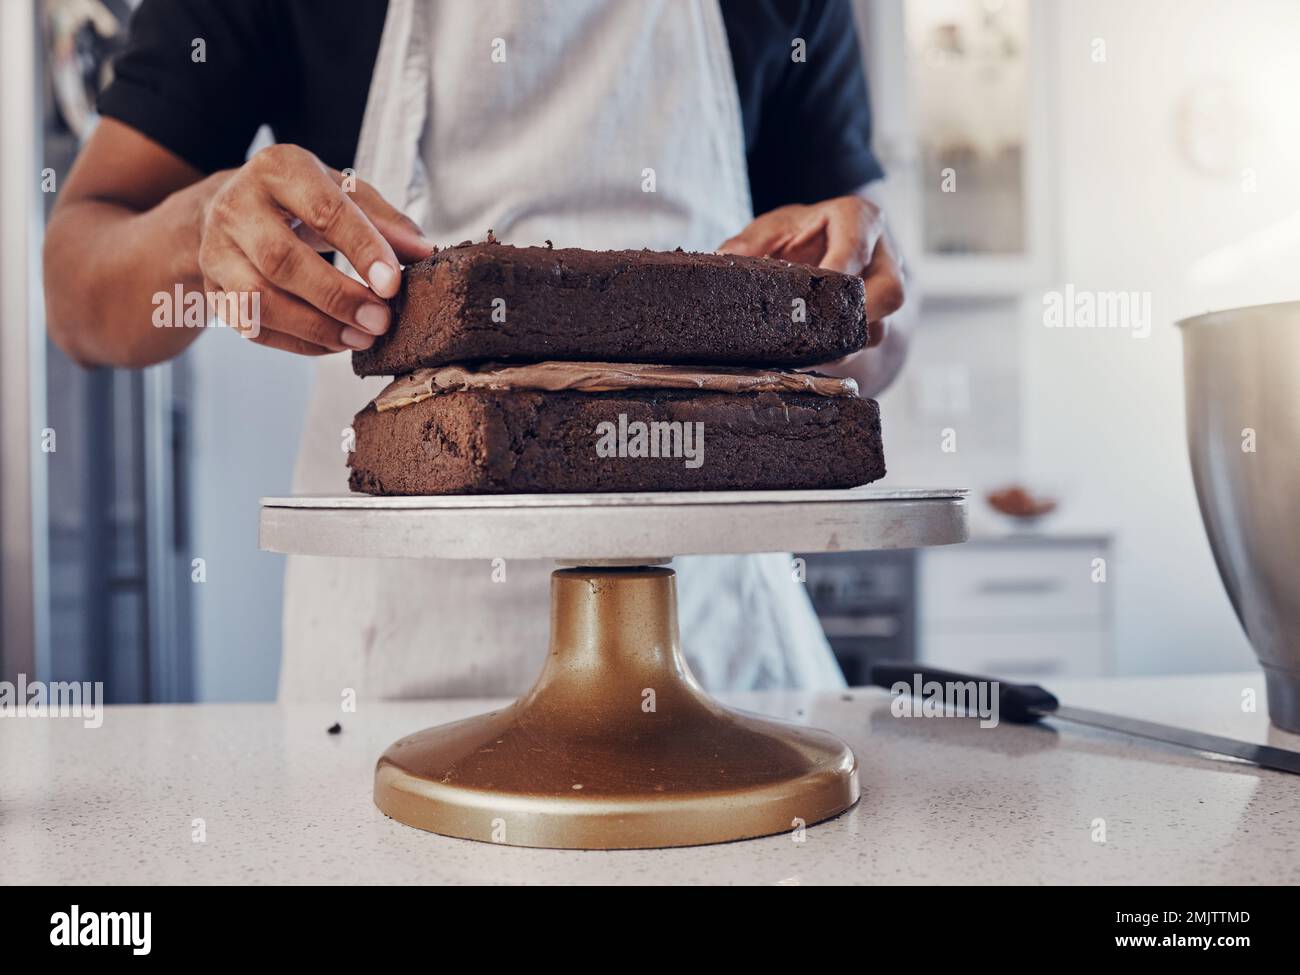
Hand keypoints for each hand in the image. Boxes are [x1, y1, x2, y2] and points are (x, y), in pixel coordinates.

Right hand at [196, 144, 433, 355]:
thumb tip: (425, 252)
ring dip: (315, 327)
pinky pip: (251, 326)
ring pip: (258, 299)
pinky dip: (297, 342)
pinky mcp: (213, 287)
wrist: (234, 207)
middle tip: (380, 321)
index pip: (323, 210)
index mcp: (279, 169)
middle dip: (336, 297)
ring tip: (360, 338)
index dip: (361, 250)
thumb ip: (386, 221)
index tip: (393, 285)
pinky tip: (333, 343)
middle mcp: (236, 205)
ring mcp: (216, 249)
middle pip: (282, 260)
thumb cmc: (303, 199)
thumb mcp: (344, 192)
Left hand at [718, 195, 904, 346]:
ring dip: (845, 343)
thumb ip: (749, 242)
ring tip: (807, 352)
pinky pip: (868, 342)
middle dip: (854, 318)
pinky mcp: (880, 319)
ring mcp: (886, 290)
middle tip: (815, 333)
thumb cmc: (798, 233)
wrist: (820, 245)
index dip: (834, 276)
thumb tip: (725, 259)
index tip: (806, 297)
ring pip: (881, 325)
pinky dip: (841, 353)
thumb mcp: (773, 228)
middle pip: (889, 293)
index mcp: (859, 219)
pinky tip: (811, 358)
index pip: (856, 248)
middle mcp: (884, 255)